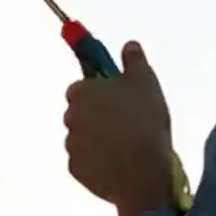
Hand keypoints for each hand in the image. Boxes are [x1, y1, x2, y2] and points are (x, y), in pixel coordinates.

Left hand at [64, 41, 175, 215]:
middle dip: (98, 117)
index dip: (100, 94)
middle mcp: (69, 116)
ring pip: (84, 139)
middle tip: (126, 124)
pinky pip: (86, 163)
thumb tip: (130, 45)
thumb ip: (134, 60)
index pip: (82, 88)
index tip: (116, 101)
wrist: (142, 171)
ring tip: (127, 147)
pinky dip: (99, 164)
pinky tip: (120, 165)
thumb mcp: (145, 82)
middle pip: (81, 113)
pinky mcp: (75, 169)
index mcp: (81, 91)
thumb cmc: (143, 120)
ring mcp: (71, 144)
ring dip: (99, 142)